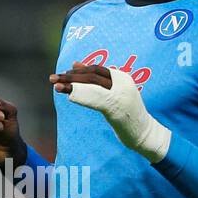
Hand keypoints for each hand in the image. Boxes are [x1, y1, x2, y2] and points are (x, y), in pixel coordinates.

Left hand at [50, 63, 171, 162]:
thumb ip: (97, 81)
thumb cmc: (127, 114)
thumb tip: (75, 64)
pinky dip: (79, 95)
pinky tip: (68, 96)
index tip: (64, 73)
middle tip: (53, 78)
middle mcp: (122, 83)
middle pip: (91, 76)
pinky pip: (94, 98)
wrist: (144, 133)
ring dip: (71, 85)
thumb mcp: (113, 94)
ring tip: (55, 85)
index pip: (96, 69)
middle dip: (70, 76)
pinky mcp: (116, 107)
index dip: (78, 70)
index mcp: (122, 77)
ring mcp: (120, 94)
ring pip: (91, 85)